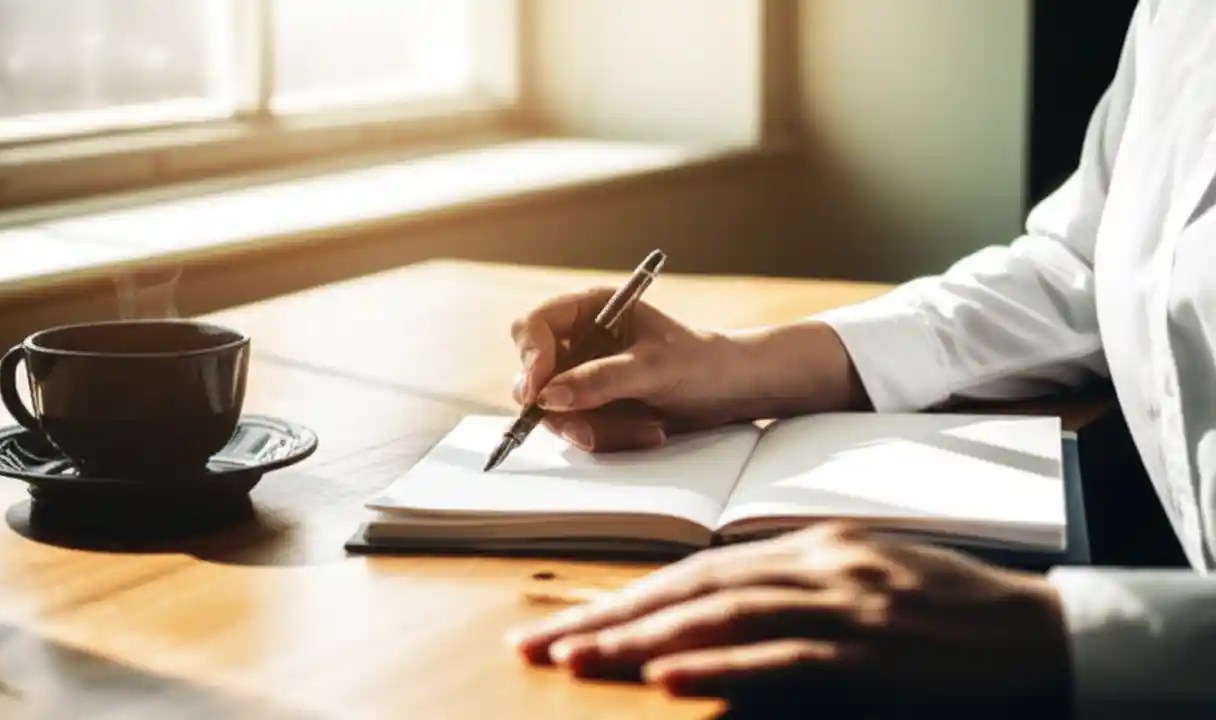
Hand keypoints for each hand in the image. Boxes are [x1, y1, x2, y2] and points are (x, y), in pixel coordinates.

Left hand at [507, 523, 1069, 707]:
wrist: (1039, 634)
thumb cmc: (947, 609)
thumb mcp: (863, 576)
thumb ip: (790, 586)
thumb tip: (713, 614)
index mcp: (809, 543)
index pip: (697, 568)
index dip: (627, 595)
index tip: (567, 619)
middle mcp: (815, 566)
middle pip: (690, 590)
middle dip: (608, 617)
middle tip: (538, 644)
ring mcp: (841, 608)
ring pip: (720, 620)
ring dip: (641, 643)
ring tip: (575, 661)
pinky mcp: (869, 655)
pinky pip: (781, 663)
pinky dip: (721, 671)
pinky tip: (669, 680)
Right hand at [510, 288, 867, 451]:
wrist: (731, 393)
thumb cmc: (700, 363)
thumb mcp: (654, 368)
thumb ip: (601, 379)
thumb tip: (548, 396)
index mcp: (588, 309)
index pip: (533, 327)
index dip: (530, 357)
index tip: (539, 392)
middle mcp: (578, 342)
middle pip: (533, 375)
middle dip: (565, 407)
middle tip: (589, 429)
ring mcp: (581, 378)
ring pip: (556, 413)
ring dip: (599, 429)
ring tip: (648, 429)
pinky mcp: (592, 409)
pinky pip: (579, 431)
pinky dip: (612, 439)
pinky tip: (648, 432)